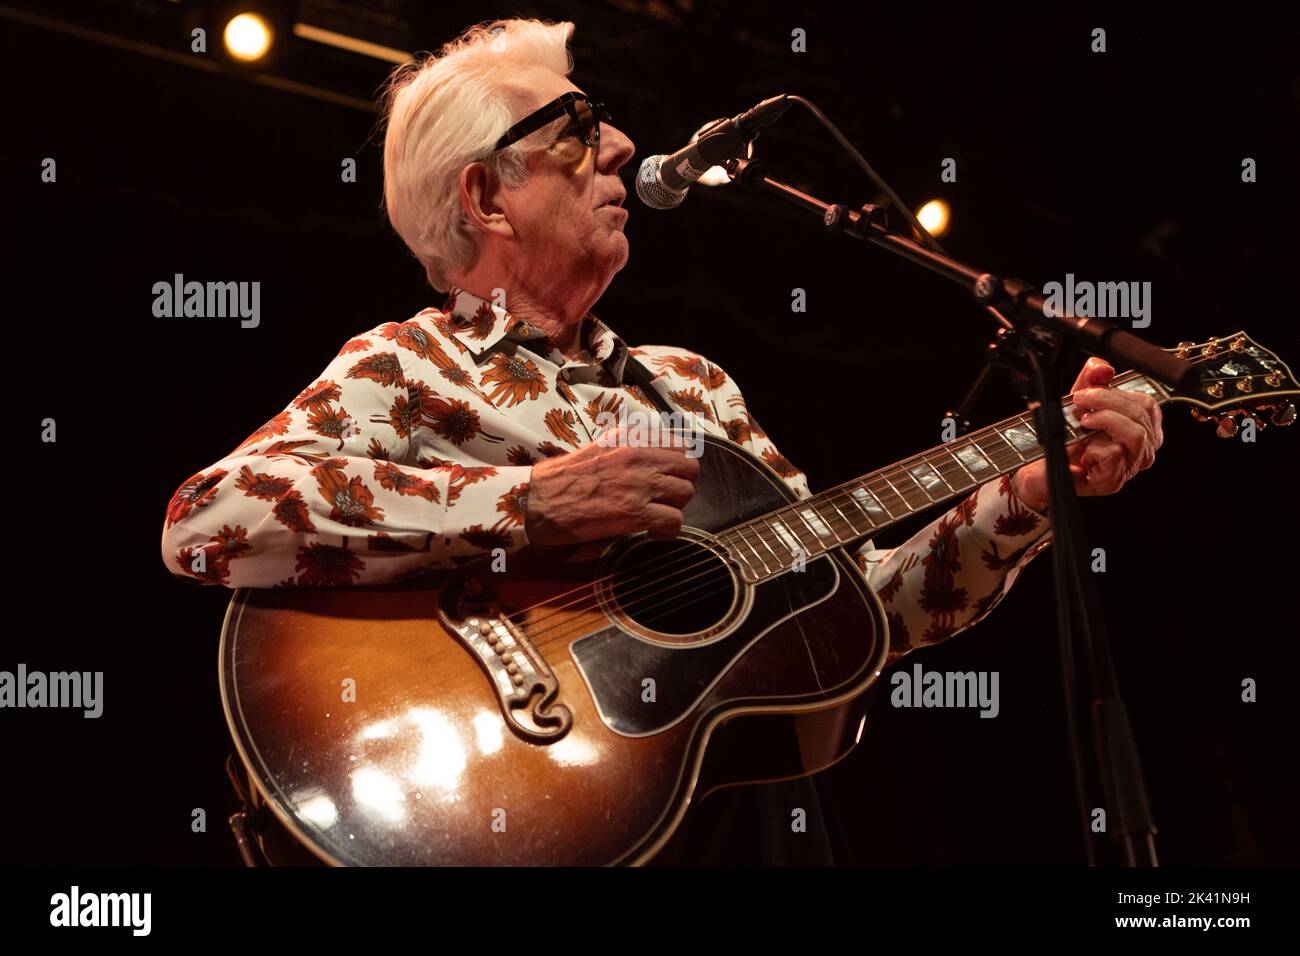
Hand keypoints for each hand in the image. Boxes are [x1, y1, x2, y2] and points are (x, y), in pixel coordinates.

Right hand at [525, 433, 699, 545]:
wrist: (538, 501)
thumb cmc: (562, 478)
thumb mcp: (600, 446)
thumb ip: (629, 447)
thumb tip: (654, 457)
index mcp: (630, 437)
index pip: (679, 444)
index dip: (676, 465)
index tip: (667, 478)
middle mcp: (639, 454)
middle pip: (689, 468)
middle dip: (680, 485)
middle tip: (663, 498)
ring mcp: (640, 483)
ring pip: (685, 493)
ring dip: (674, 507)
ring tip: (656, 516)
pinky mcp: (635, 511)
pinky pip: (674, 520)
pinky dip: (668, 530)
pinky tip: (653, 532)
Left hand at [1011, 357, 1163, 511]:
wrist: (1042, 467)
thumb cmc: (1067, 438)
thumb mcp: (1079, 401)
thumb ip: (1091, 378)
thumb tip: (1101, 367)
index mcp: (1142, 428)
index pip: (1147, 404)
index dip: (1118, 393)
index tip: (1089, 391)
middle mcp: (1141, 449)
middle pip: (1142, 415)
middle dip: (1107, 401)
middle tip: (1081, 401)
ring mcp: (1129, 467)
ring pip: (1135, 435)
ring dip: (1106, 420)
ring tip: (1085, 421)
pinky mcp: (1112, 482)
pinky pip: (1116, 455)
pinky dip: (1096, 446)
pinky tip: (1084, 449)